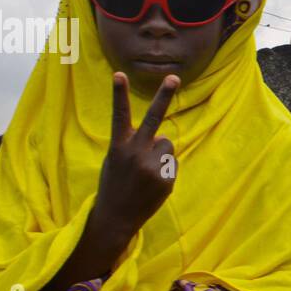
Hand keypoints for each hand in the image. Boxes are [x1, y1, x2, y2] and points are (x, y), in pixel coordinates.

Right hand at [94, 73, 179, 237]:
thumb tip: (163, 137)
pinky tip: (152, 185)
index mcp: (118, 145)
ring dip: (161, 154)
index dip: (119, 93)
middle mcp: (134, 152)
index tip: (119, 73)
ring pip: (167, 144)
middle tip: (174, 77)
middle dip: (164, 96)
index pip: (119, 115)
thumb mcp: (116, 161)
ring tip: (146, 172)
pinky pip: (172, 163)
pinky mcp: (165, 179)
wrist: (116, 216)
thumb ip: (134, 145)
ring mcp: (150, 166)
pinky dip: (165, 171)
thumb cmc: (116, 184)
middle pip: (153, 118)